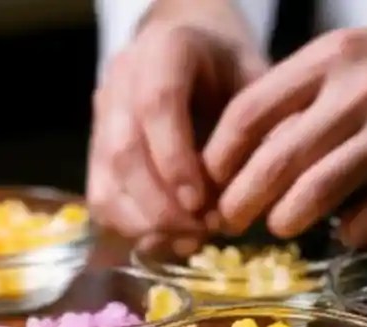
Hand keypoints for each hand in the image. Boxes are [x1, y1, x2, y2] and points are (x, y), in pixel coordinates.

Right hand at [87, 14, 266, 242]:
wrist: (194, 46)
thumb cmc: (232, 69)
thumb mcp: (258, 81)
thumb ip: (263, 123)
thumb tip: (270, 180)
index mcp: (166, 49)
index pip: (157, 103)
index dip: (175, 158)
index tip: (200, 202)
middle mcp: (123, 77)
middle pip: (123, 149)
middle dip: (160, 204)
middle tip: (200, 233)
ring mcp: (103, 113)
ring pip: (106, 179)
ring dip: (145, 221)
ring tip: (189, 240)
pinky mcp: (97, 148)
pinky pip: (102, 196)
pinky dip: (133, 227)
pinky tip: (169, 238)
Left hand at [203, 13, 366, 246]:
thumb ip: (315, 89)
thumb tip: (257, 147)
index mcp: (336, 55)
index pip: (251, 110)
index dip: (220, 155)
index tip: (208, 180)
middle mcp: (362, 90)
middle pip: (274, 159)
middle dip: (241, 200)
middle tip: (229, 221)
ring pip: (316, 193)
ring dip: (289, 219)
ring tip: (282, 227)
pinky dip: (351, 232)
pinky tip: (350, 231)